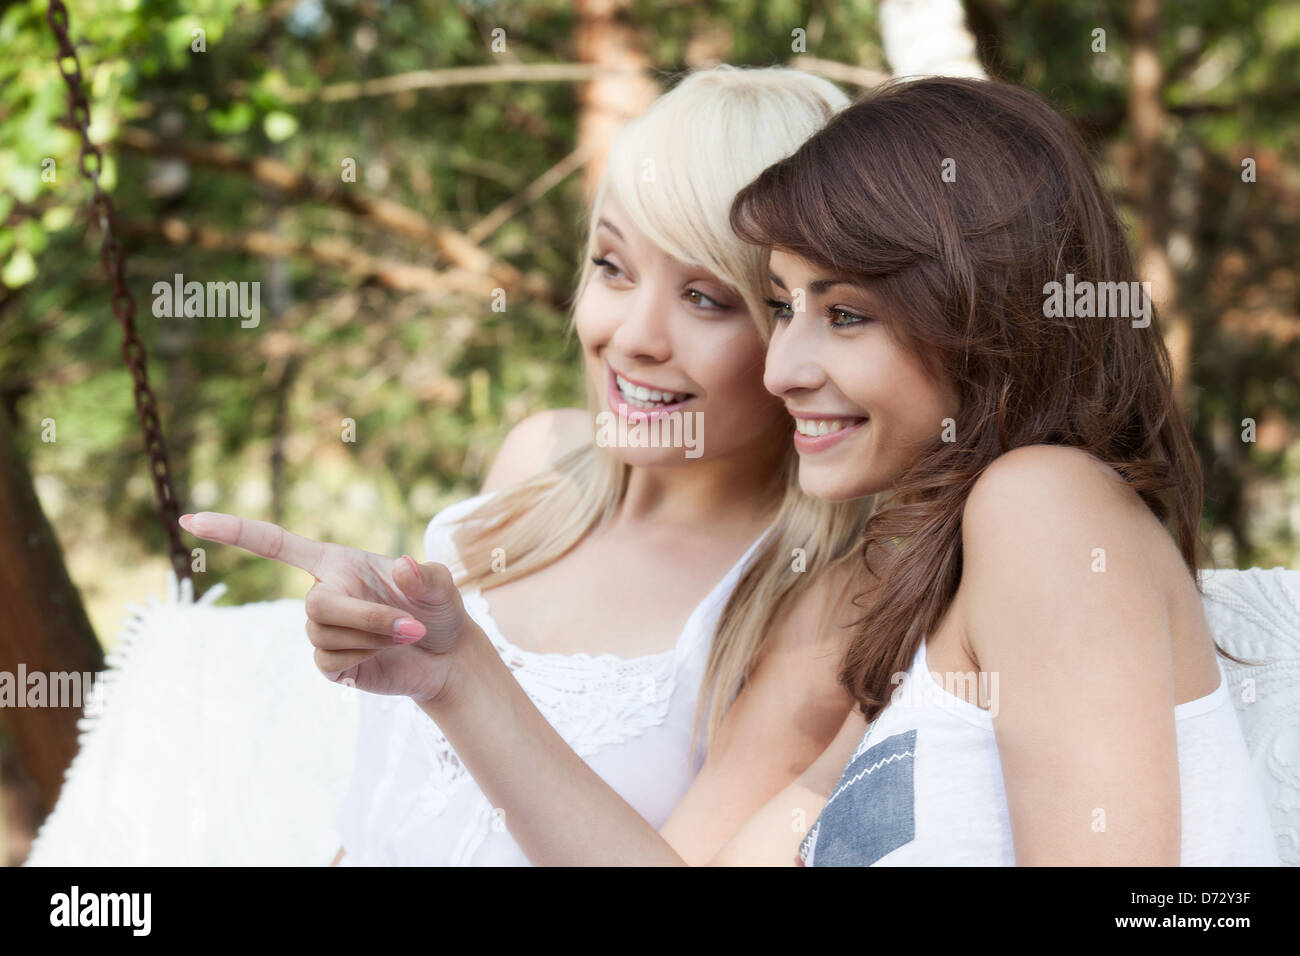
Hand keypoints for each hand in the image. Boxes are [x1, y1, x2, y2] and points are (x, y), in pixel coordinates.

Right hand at [178, 511, 473, 701]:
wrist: (446, 657)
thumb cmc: (439, 611)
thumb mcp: (443, 587)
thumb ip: (427, 575)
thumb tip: (403, 566)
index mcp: (337, 563)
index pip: (274, 544)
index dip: (234, 531)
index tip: (188, 519)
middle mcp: (323, 593)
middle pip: (316, 606)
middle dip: (365, 618)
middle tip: (410, 626)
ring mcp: (322, 630)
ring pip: (325, 635)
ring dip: (373, 638)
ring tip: (405, 635)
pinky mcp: (330, 663)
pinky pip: (330, 661)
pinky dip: (365, 657)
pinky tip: (385, 655)